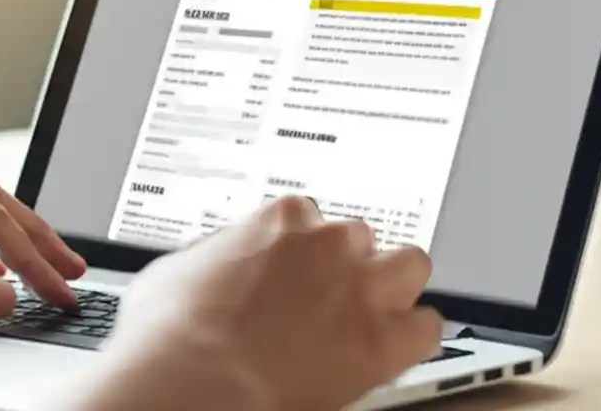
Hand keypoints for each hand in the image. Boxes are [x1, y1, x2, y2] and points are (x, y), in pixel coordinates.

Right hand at [66, 197, 442, 410]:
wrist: (192, 380)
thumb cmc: (172, 333)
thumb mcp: (176, 269)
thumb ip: (215, 255)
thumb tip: (214, 262)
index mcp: (281, 219)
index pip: (310, 219)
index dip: (301, 252)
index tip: (291, 273)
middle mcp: (328, 243)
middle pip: (361, 239)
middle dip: (347, 265)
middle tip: (327, 297)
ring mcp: (361, 288)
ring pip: (410, 266)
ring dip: (394, 287)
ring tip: (372, 315)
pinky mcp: (382, 339)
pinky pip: (427, 327)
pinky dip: (413, 339)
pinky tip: (393, 351)